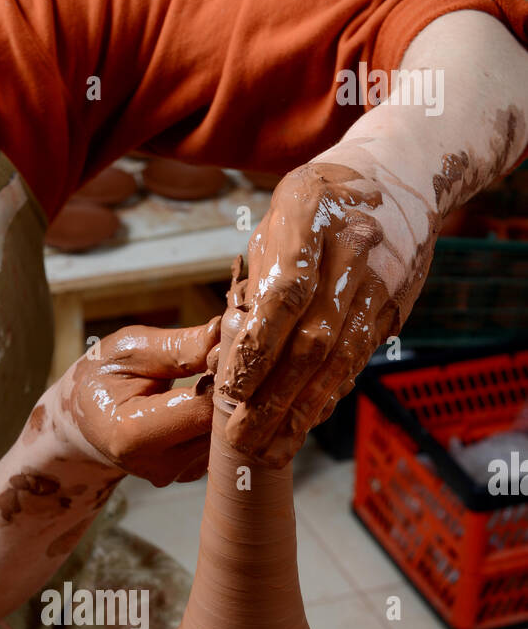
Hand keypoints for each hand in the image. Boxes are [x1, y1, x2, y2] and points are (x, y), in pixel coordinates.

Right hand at [56, 319, 220, 486]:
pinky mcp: (190, 474)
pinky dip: (224, 418)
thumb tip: (224, 334)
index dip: (223, 376)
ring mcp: (176, 475)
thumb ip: (179, 346)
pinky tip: (211, 397)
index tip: (228, 346)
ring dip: (232, 403)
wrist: (86, 422)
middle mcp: (158, 465)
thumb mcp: (130, 349)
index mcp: (133, 434)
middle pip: (220, 426)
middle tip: (231, 356)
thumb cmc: (103, 379)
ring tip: (217, 374)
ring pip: (227, 436)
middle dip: (233, 389)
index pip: (203, 408)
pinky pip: (222, 444)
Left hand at [219, 142, 442, 466]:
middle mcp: (350, 249)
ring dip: (300, 413)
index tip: (231, 386)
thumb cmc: (315, 205)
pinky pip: (354, 362)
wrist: (400, 177)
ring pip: (337, 361)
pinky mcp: (389, 309)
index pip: (284, 293)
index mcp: (308, 214)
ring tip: (267, 451)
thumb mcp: (277, 222)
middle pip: (312, 340)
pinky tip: (301, 426)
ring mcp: (376, 283)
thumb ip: (256, 280)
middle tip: (239, 438)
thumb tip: (228, 348)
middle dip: (273, 397)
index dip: (258, 346)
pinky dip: (325, 397)